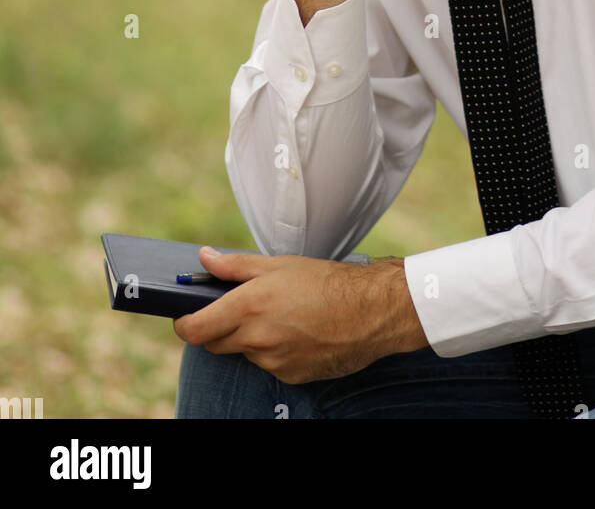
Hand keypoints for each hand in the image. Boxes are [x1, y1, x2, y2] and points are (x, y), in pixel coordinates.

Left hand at [172, 246, 421, 383]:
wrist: (370, 312)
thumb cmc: (326, 281)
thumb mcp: (278, 264)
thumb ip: (234, 266)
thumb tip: (204, 259)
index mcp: (248, 306)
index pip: (193, 329)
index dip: (183, 323)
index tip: (186, 315)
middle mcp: (255, 339)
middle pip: (213, 343)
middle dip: (216, 328)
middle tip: (236, 308)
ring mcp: (272, 361)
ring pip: (244, 352)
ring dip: (251, 338)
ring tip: (282, 315)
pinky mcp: (289, 376)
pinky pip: (269, 364)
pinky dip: (275, 350)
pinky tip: (298, 331)